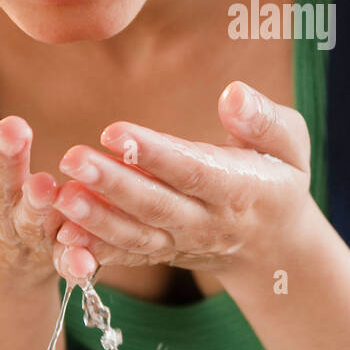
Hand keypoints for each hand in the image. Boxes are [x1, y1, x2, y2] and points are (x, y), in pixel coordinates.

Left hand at [51, 80, 312, 280]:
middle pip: (157, 206)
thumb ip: (265, 119)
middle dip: (113, 185)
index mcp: (241, 189)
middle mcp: (208, 222)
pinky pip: (125, 256)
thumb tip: (233, 94)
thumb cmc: (277, 175)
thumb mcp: (290, 144)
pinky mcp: (161, 254)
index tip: (115, 131)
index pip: (193, 171)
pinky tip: (60, 232)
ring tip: (59, 195)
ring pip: (136, 235)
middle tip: (72, 157)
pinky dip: (92, 249)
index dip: (155, 154)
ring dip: (96, 218)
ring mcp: (182, 243)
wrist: (272, 243)